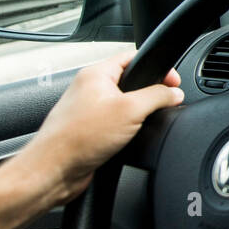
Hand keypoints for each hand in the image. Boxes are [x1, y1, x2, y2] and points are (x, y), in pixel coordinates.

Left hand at [10, 52, 183, 205]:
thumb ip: (157, 97)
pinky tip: (130, 140)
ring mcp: (89, 111)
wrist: (54, 171)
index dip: (157, 67)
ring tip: (143, 124)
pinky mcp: (90, 131)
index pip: (133, 57)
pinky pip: (117, 124)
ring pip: (124, 105)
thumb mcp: (130, 110)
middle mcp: (90, 89)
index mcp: (95, 74)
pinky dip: (128, 130)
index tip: (173, 82)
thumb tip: (174, 93)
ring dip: (138, 114)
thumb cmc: (77, 139)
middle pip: (131, 81)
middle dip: (150, 93)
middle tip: (163, 104)